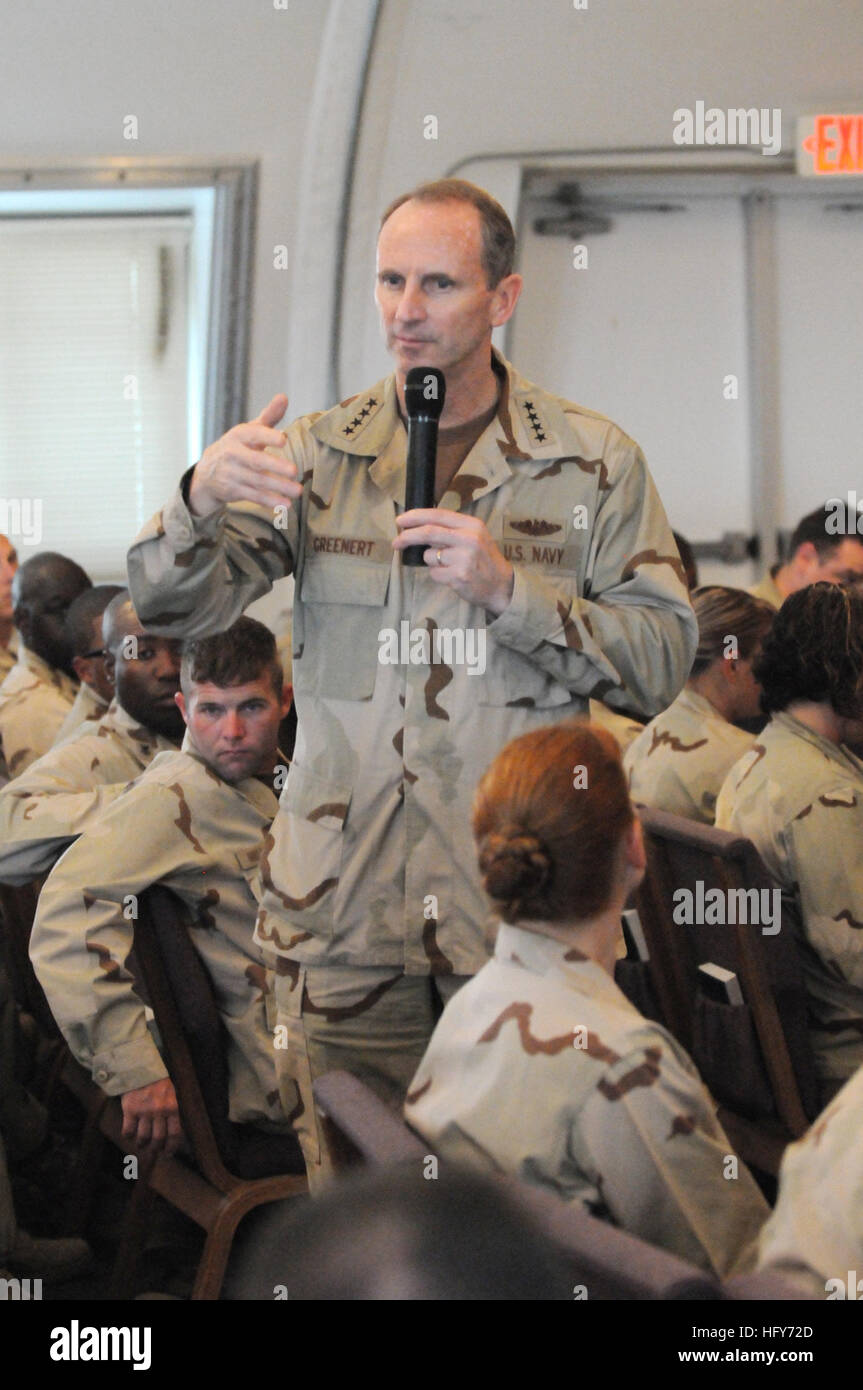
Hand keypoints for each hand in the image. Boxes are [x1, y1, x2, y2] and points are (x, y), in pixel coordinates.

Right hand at [121, 1077, 183, 1156]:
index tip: (168, 1153)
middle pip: (158, 1139)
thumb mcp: (172, 1094)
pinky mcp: (130, 1110)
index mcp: (173, 1107)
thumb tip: (173, 1133)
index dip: (172, 1147)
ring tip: (140, 1144)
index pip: (175, 1134)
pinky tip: (129, 1134)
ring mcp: (144, 1111)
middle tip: (153, 1150)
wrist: (140, 1068)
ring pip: (143, 1137)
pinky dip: (128, 1136)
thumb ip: (173, 1111)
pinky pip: (128, 1131)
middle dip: (155, 1148)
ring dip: (141, 1144)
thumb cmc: (158, 1082)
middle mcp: (159, 1111)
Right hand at [188, 394, 302, 517]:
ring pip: (257, 481)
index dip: (267, 436)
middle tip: (294, 470)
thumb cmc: (238, 447)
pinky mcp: (233, 491)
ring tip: (297, 491)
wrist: (208, 472)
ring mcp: (231, 474)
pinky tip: (285, 504)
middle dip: (274, 466)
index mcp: (238, 436)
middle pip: (255, 461)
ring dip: (278, 487)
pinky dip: (269, 501)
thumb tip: (284, 397)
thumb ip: (269, 416)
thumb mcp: (249, 431)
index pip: (253, 434)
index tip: (283, 440)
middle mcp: (232, 454)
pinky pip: (253, 496)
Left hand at [393, 509, 514, 613]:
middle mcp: (469, 539)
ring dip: (430, 561)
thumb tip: (417, 527)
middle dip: (407, 536)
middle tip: (396, 542)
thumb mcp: (475, 536)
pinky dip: (437, 574)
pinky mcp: (458, 576)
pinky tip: (452, 576)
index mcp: (471, 525)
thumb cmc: (484, 559)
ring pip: (429, 556)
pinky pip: (434, 573)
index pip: (437, 515)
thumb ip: (451, 529)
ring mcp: (463, 558)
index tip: (400, 520)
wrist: (502, 586)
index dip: (415, 516)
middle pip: (428, 532)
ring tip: (448, 565)